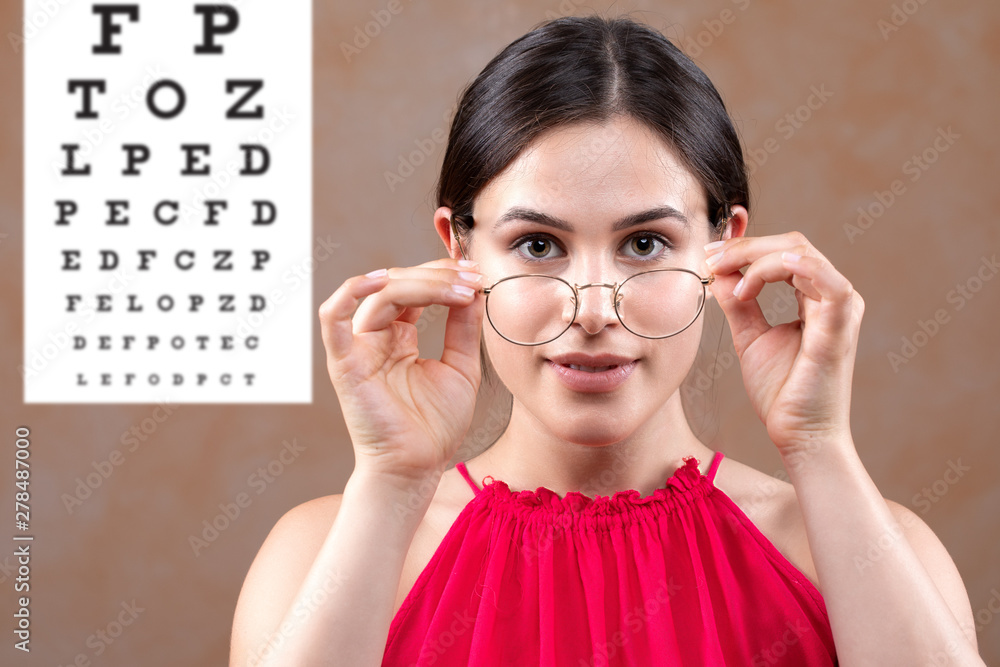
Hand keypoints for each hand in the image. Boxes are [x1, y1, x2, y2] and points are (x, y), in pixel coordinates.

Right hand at [318, 258, 484, 482]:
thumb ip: (464, 328)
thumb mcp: (461, 367)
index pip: (416, 289)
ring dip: (422, 283)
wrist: (418, 466)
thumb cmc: (435, 425)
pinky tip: (380, 280)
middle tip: (473, 278)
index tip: (478, 275)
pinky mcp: (345, 363)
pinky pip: (333, 320)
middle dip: (440, 276)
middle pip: (400, 284)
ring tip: (459, 288)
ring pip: (380, 294)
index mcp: (400, 335)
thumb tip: (473, 289)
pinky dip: (349, 293)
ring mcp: (359, 347)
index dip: (444, 276)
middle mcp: (376, 336)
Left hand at [703, 232, 864, 456]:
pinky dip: (791, 268)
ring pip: (800, 254)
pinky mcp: (840, 325)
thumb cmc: (781, 391)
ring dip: (755, 257)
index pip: (783, 251)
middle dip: (744, 247)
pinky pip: (827, 280)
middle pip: (791, 244)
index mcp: (816, 297)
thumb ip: (738, 303)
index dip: (745, 246)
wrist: (799, 434)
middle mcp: (833, 296)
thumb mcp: (750, 337)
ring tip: (724, 277)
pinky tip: (752, 280)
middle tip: (710, 258)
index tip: (708, 253)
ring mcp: (840, 308)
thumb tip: (718, 272)